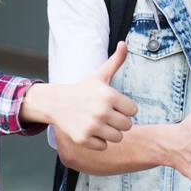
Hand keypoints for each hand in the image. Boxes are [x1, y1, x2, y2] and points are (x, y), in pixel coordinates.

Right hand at [23, 41, 137, 149]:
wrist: (56, 103)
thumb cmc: (83, 89)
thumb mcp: (100, 75)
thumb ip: (116, 61)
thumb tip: (124, 43)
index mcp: (109, 96)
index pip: (133, 111)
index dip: (124, 108)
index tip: (113, 104)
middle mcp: (101, 112)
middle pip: (127, 125)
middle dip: (118, 121)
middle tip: (105, 115)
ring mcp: (92, 126)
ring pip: (117, 138)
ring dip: (110, 132)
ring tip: (99, 123)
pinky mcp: (83, 139)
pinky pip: (104, 146)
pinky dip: (98, 141)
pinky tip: (89, 130)